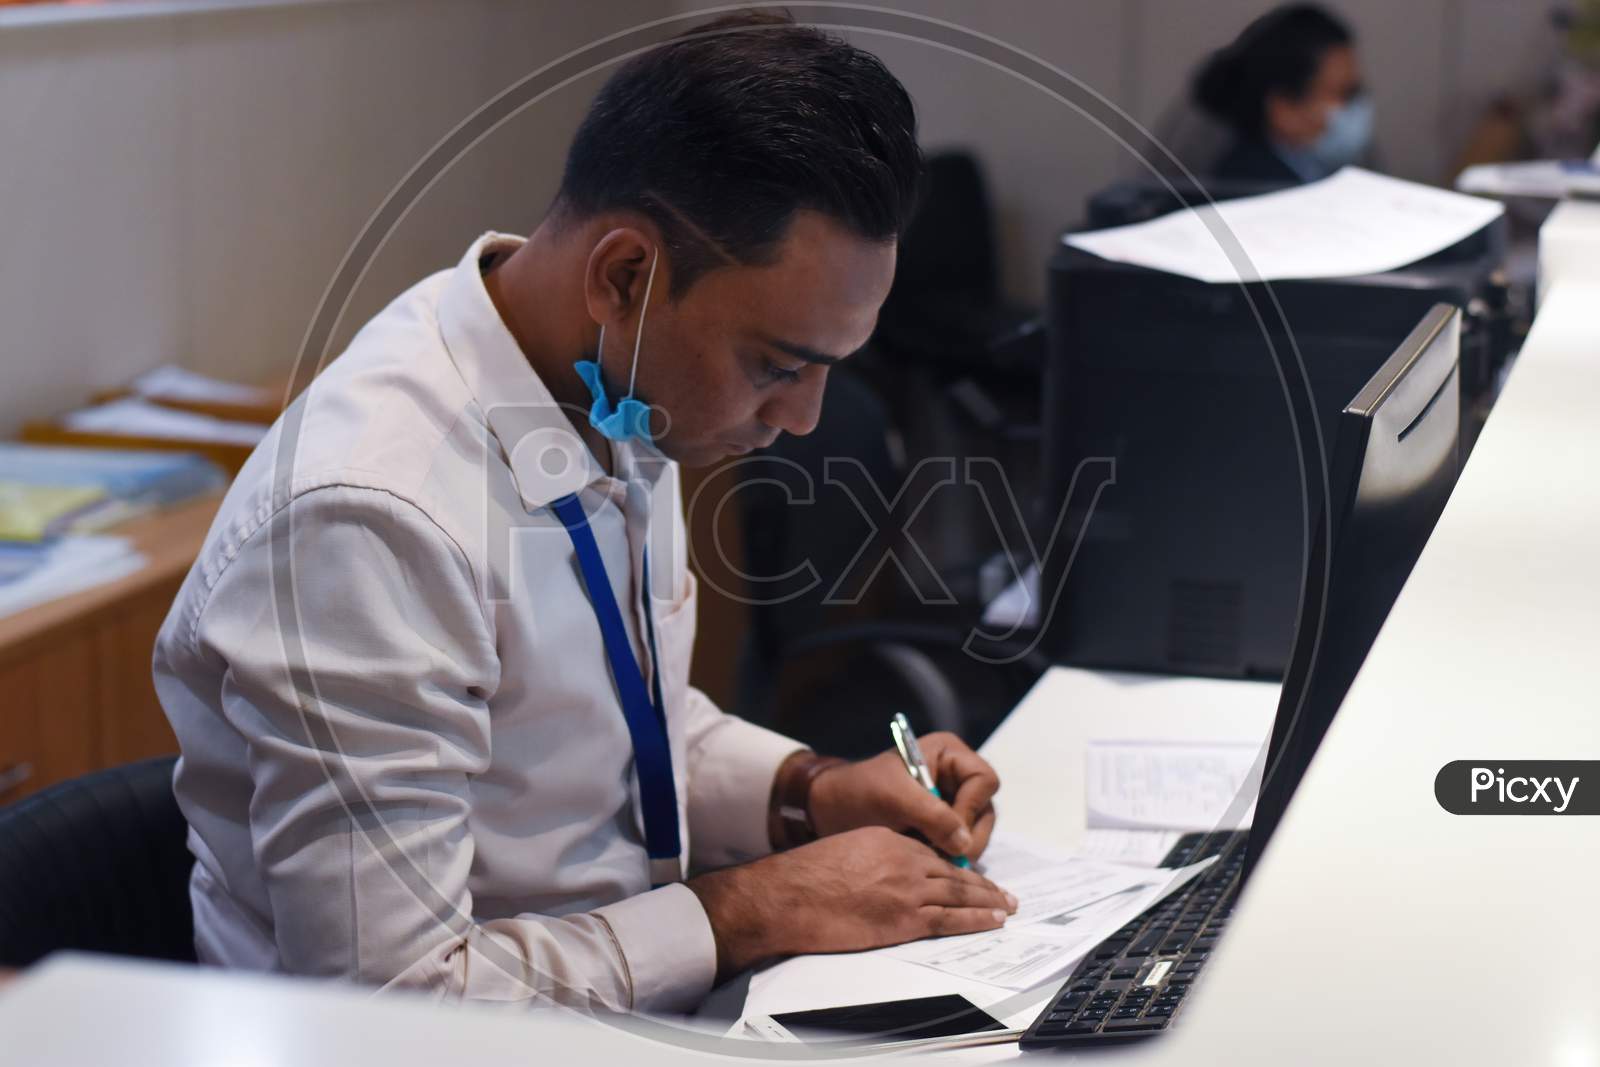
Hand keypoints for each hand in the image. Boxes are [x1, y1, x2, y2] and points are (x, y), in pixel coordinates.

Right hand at [687, 827, 1016, 978]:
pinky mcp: (903, 919)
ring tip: (1007, 908)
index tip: (971, 873)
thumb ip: (876, 857)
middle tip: (1005, 894)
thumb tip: (888, 874)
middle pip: (954, 873)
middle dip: (983, 885)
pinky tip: (992, 921)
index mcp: (890, 840)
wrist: (789, 896)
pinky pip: (949, 920)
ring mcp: (907, 889)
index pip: (933, 853)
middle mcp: (905, 860)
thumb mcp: (847, 849)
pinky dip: (975, 920)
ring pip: (959, 895)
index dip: (956, 866)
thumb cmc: (807, 876)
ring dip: (987, 903)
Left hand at [806, 732, 1000, 860]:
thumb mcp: (893, 798)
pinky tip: (925, 860)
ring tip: (927, 855)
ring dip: (957, 850)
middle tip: (945, 857)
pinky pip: (960, 847)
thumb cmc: (859, 792)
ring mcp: (951, 804)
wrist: (830, 811)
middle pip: (985, 810)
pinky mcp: (942, 829)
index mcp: (948, 754)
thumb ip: (932, 815)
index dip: (971, 807)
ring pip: (976, 833)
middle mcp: (955, 777)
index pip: (983, 780)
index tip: (948, 831)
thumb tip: (965, 842)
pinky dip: (947, 857)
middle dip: (968, 836)